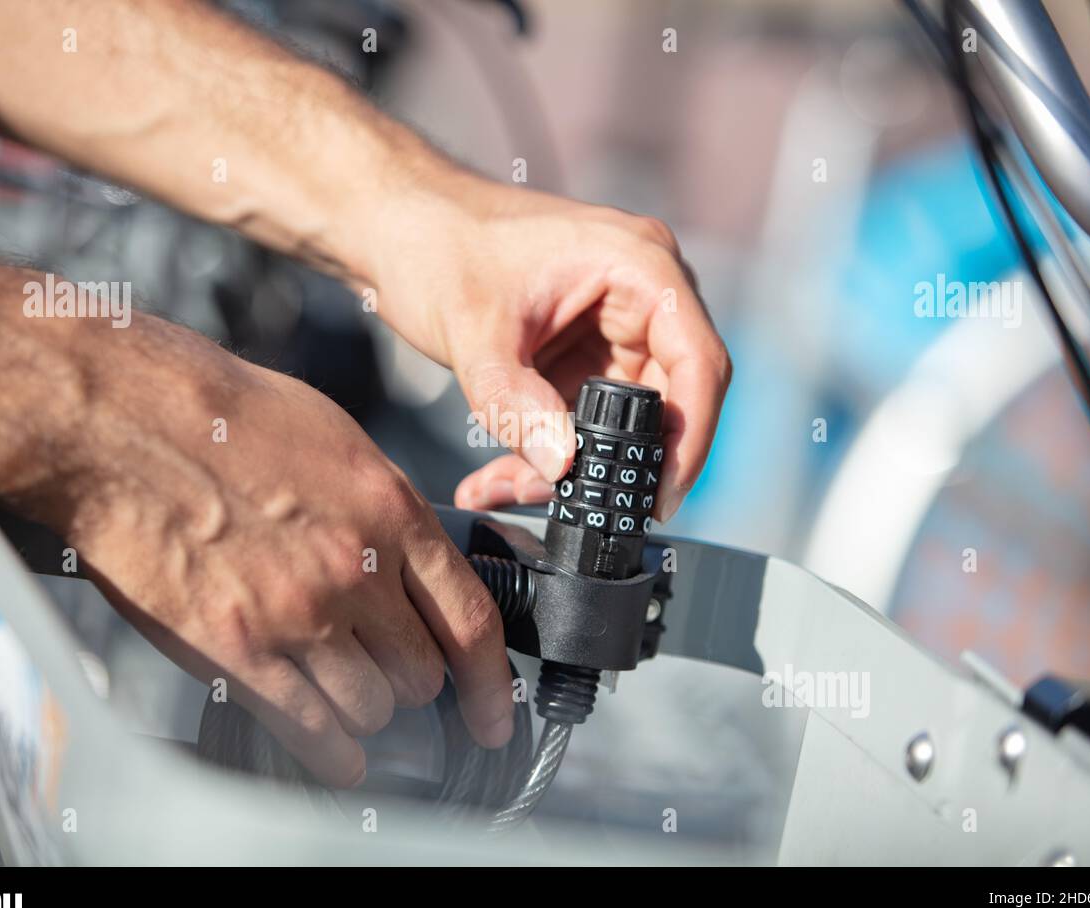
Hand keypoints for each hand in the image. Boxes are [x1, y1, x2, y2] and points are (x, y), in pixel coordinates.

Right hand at [11, 313, 514, 787]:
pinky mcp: (236, 650)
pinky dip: (330, 751)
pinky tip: (335, 752)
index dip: (491, 679)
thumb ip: (384, 511)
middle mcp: (354, 569)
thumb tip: (412, 562)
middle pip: (421, 673)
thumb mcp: (336, 443)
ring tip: (343, 690)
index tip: (494, 711)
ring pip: (371, 708)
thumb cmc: (221, 418)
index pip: (471, 618)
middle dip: (413, 682)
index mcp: (390, 511)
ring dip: (365, 709)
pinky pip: (309, 729)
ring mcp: (296, 614)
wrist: (122, 422)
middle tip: (390, 674)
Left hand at [368, 180, 731, 520]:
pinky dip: (546, 450)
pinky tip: (498, 477)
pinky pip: (581, 417)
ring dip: (568, 465)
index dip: (690, 437)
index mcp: (639, 265)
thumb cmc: (436, 244)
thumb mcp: (474, 332)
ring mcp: (612, 324)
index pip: (698, 363)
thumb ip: (515, 402)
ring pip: (618, 422)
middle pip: (663, 401)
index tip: (659, 494)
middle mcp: (640, 293)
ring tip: (505, 487)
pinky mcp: (581, 350)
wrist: (391, 224)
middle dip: (612, 462)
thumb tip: (561, 464)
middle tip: (562, 500)